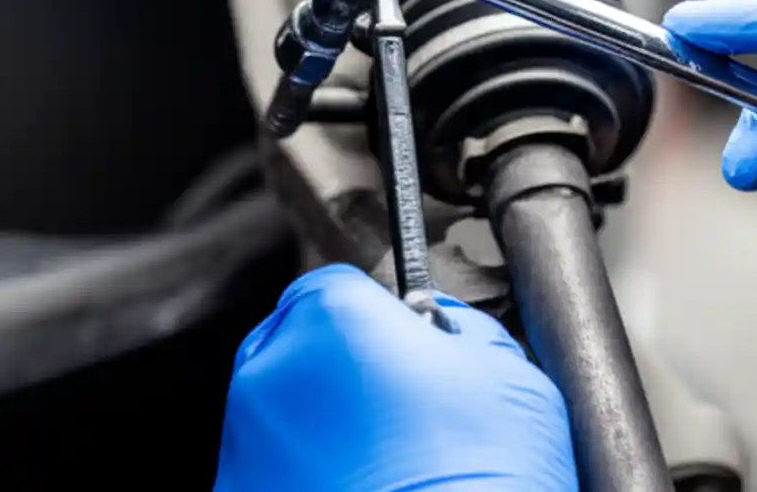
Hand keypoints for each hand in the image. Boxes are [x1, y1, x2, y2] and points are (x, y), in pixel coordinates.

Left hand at [214, 264, 575, 490]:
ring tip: (393, 467)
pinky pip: (274, 473)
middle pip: (303, 346)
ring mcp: (245, 448)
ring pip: (286, 414)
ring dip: (325, 427)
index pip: (339, 284)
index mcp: (333, 320)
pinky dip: (308, 480)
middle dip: (346, 369)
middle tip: (408, 411)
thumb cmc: (485, 480)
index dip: (380, 315)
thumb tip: (443, 326)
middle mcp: (272, 375)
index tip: (410, 345)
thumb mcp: (511, 376)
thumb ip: (464, 330)